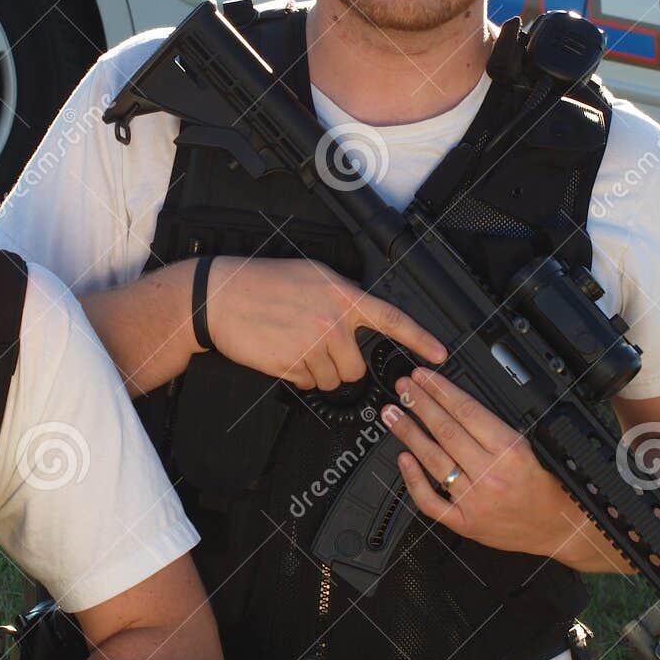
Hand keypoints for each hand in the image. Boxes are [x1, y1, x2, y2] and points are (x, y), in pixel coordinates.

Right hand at [203, 257, 445, 390]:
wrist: (219, 297)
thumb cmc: (261, 283)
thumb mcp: (311, 275)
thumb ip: (340, 297)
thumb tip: (360, 317)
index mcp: (341, 295)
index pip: (392, 319)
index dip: (420, 339)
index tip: (440, 354)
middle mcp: (332, 320)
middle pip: (356, 366)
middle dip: (339, 364)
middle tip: (315, 345)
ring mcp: (313, 344)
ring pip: (333, 380)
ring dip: (316, 372)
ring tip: (294, 345)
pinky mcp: (292, 364)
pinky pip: (308, 384)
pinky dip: (296, 375)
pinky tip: (281, 353)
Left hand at [383, 366, 585, 557]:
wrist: (559, 528)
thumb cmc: (547, 487)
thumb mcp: (532, 448)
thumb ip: (496, 430)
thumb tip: (456, 405)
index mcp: (511, 452)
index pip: (467, 412)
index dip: (441, 391)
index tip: (424, 377)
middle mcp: (491, 475)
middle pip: (446, 432)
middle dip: (420, 405)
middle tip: (403, 387)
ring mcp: (475, 501)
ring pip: (433, 461)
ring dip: (409, 434)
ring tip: (393, 414)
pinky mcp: (465, 523)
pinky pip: (430, 501)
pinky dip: (413, 480)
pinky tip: (403, 459)